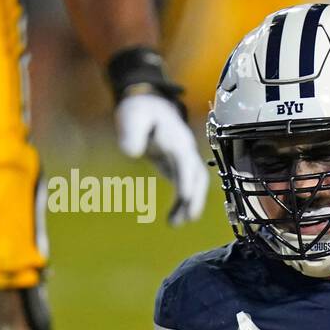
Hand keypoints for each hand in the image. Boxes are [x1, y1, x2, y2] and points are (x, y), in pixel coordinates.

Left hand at [115, 92, 208, 225]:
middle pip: (197, 176)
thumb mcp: (133, 116)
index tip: (185, 197)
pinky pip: (187, 187)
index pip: (184, 160)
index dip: (186, 178)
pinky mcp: (180, 167)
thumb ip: (131, 133)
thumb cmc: (140, 111)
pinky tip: (172, 218)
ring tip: (176, 224)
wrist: (151, 105)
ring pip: (196, 184)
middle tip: (188, 218)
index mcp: (175, 138)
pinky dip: (182, 203)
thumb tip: (131, 153)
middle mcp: (186, 150)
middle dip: (195, 197)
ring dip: (190, 204)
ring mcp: (185, 159)